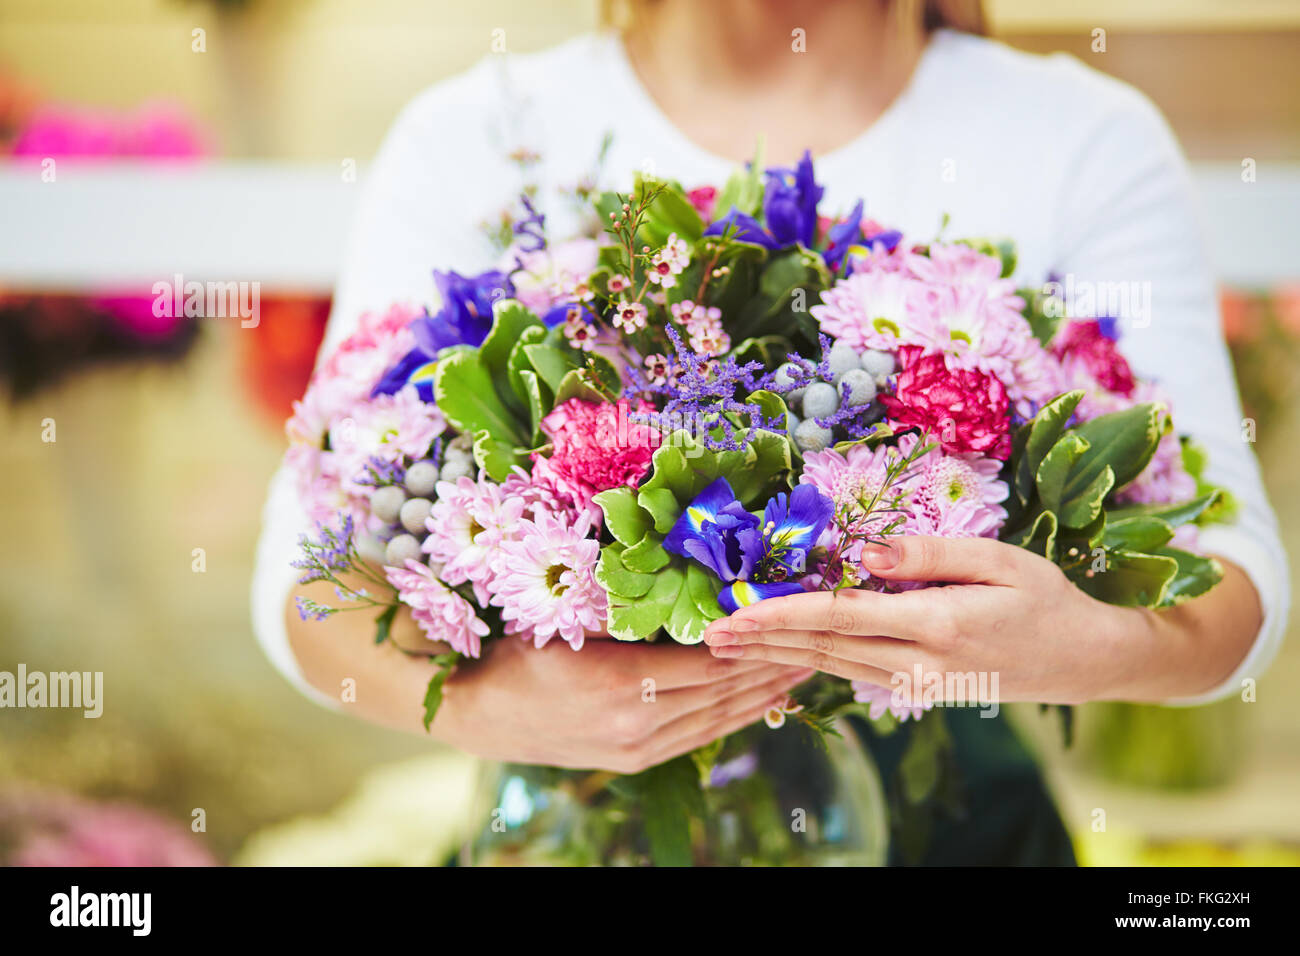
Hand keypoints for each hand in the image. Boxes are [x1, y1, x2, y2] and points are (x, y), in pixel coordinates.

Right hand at [438, 637, 811, 772]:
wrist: (476, 712)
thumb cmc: (515, 649)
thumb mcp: (565, 616)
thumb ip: (623, 605)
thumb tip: (681, 573)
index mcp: (623, 685)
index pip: (712, 663)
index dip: (757, 641)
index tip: (792, 613)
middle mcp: (637, 725)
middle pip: (726, 692)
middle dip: (776, 665)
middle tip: (819, 636)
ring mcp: (637, 748)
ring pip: (719, 718)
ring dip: (766, 693)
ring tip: (806, 667)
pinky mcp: (634, 759)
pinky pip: (699, 736)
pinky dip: (738, 717)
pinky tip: (764, 700)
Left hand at [701, 536, 1142, 706]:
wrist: (1083, 660)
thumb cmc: (1046, 598)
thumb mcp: (998, 561)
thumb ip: (928, 555)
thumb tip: (864, 552)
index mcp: (934, 625)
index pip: (838, 616)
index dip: (780, 614)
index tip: (735, 614)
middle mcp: (917, 663)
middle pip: (822, 647)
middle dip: (762, 640)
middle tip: (709, 635)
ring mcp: (916, 683)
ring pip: (831, 665)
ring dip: (777, 655)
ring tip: (732, 648)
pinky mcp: (918, 689)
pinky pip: (853, 672)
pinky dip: (812, 662)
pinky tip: (783, 655)